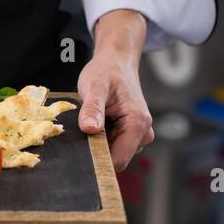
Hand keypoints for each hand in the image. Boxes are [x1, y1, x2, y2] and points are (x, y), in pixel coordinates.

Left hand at [77, 10, 153, 172]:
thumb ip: (92, 108)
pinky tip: (96, 124)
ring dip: (99, 144)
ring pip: (114, 154)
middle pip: (116, 159)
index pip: (118, 160)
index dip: (98, 161)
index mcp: (138, 124)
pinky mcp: (132, 135)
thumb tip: (90, 129)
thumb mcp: (94, 86)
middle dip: (97, 151)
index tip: (80, 153)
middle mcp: (144, 133)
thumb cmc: (106, 72)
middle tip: (82, 130)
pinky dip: (102, 139)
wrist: (116, 62)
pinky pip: (114, 147)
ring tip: (91, 122)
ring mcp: (139, 135)